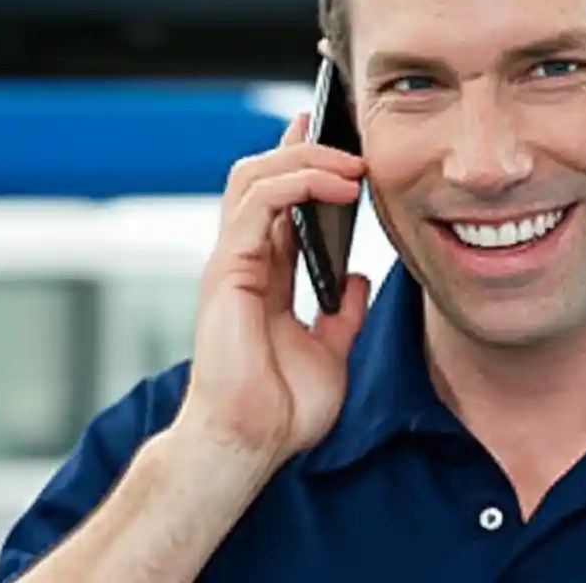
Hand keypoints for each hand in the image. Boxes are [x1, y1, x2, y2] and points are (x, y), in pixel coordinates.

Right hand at [174, 114, 370, 466]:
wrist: (252, 443)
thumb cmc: (279, 411)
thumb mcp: (330, 353)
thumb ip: (341, 315)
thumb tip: (357, 280)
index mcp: (263, 276)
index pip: (279, 202)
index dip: (303, 164)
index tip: (339, 142)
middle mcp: (243, 261)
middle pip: (262, 176)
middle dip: (304, 147)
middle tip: (351, 142)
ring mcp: (232, 261)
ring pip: (255, 176)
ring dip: (307, 158)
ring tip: (352, 163)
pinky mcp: (228, 268)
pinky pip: (259, 202)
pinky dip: (298, 181)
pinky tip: (338, 186)